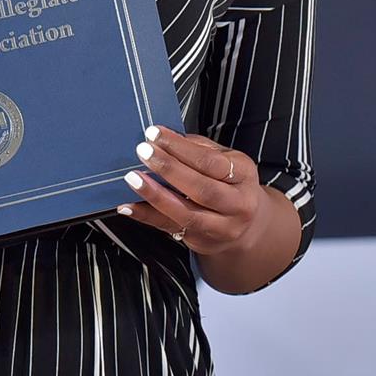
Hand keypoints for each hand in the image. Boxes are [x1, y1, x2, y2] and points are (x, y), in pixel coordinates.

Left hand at [119, 127, 260, 255]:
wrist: (246, 225)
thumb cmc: (230, 184)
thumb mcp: (226, 160)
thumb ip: (198, 148)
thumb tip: (165, 137)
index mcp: (244, 175)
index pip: (210, 161)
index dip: (181, 147)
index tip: (156, 134)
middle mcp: (237, 204)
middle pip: (201, 188)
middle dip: (169, 169)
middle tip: (144, 152)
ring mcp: (221, 227)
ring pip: (186, 213)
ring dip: (155, 195)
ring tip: (134, 178)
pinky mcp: (201, 241)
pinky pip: (169, 227)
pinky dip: (146, 216)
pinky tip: (129, 205)